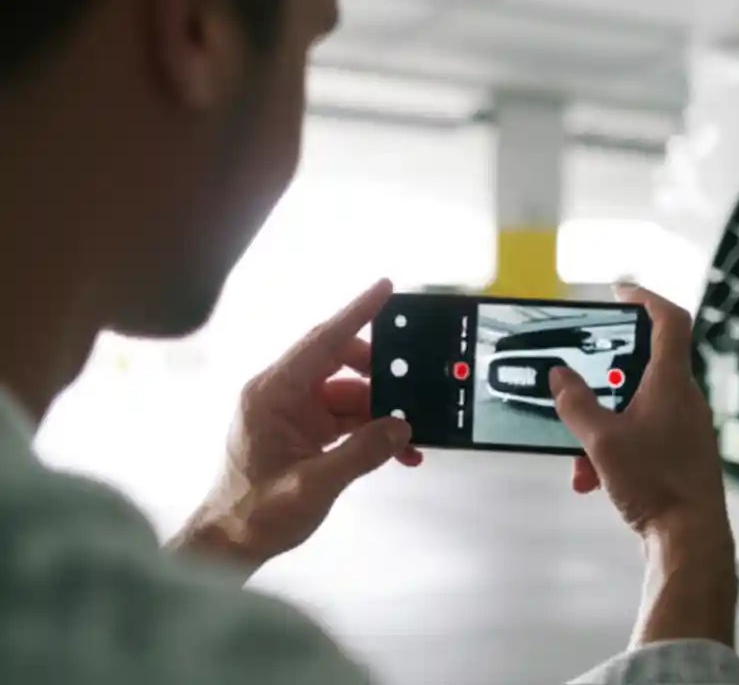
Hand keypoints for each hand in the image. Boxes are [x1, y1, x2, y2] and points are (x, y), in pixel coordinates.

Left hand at [170, 280, 415, 575]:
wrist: (232, 543)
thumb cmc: (255, 514)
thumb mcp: (312, 486)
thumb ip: (361, 454)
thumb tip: (401, 429)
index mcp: (272, 393)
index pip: (322, 341)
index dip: (356, 313)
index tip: (385, 288)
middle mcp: (283, 394)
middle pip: (341, 362)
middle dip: (381, 374)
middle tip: (413, 386)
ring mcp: (296, 413)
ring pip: (352, 393)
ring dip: (383, 412)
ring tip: (411, 435)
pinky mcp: (307, 431)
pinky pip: (350, 419)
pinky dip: (374, 431)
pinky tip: (399, 451)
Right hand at [550, 285, 737, 648]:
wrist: (690, 539)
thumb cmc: (657, 485)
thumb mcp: (602, 441)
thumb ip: (575, 404)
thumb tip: (559, 377)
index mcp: (672, 383)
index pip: (668, 320)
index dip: (644, 298)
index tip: (619, 292)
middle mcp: (684, 400)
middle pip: (643, 366)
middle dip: (603, 379)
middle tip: (578, 379)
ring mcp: (685, 429)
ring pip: (635, 409)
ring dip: (601, 426)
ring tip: (578, 457)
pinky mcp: (680, 457)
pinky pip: (641, 439)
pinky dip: (613, 452)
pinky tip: (592, 480)